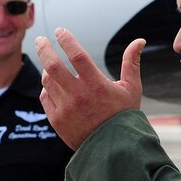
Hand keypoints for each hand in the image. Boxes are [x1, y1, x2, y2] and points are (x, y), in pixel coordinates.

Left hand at [35, 29, 144, 148]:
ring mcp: (65, 109)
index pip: (77, 56)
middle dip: (44, 49)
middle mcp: (78, 96)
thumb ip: (131, 62)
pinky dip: (47, 88)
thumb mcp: (131, 89)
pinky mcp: (56, 120)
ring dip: (46, 69)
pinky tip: (52, 84)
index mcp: (97, 86)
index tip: (60, 31)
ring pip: (47, 81)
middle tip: (41, 40)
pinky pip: (45, 97)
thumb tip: (139, 40)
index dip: (67, 40)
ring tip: (49, 63)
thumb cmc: (123, 116)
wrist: (112, 149)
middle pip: (53, 66)